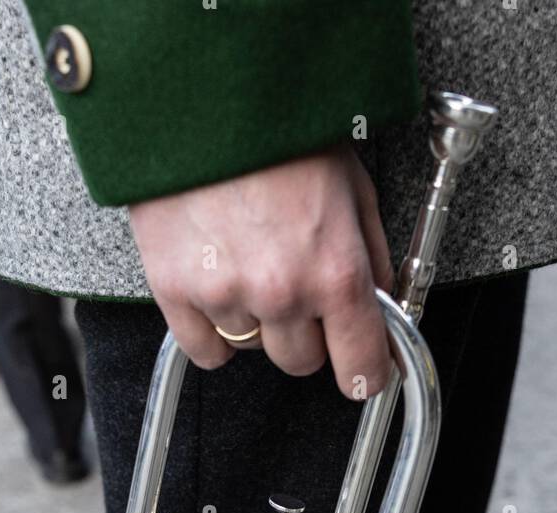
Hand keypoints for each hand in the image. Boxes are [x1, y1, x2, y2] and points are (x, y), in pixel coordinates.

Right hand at [128, 147, 394, 399]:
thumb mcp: (353, 185)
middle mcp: (282, 292)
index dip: (365, 373)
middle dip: (304, 333)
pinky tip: (217, 288)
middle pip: (301, 362)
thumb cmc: (278, 130)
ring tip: (248, 259)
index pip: (361, 363)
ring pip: (252, 348)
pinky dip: (211, 331)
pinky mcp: (176, 290)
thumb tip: (380, 302)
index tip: (363, 376)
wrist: (202, 91)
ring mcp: (227, 295)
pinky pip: (205, 350)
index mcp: (335, 271)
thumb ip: (370, 255)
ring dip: (255, 320)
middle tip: (294, 286)